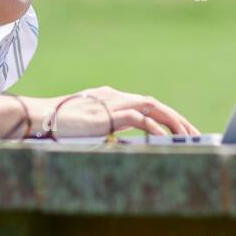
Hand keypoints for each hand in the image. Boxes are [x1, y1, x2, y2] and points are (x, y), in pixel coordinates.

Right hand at [29, 86, 200, 137]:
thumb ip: (105, 127)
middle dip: (177, 118)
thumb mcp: (88, 125)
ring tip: (187, 135)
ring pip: (152, 107)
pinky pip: (138, 118)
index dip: (166, 116)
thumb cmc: (59, 124)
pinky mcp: (107, 113)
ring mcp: (112, 103)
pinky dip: (153, 127)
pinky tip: (164, 137)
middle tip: (194, 133)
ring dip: (172, 121)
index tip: (181, 129)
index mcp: (111, 97)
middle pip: (155, 104)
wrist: (41, 117)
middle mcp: (115, 96)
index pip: (146, 104)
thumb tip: (118, 139)